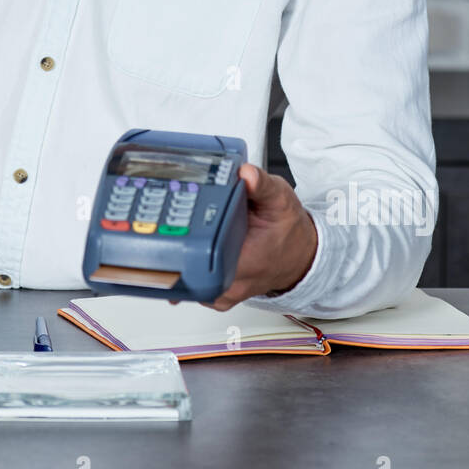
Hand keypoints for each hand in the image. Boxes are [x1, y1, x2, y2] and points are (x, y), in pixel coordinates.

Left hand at [169, 164, 317, 310]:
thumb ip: (262, 185)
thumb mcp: (280, 200)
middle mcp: (232, 283)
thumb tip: (245, 173)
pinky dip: (185, 270)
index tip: (174, 222)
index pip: (202, 259)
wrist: (301, 255)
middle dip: (175, 246)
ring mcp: (224, 293)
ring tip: (174, 235)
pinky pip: (193, 287)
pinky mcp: (218, 294)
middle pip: (187, 272)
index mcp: (245, 261)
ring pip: (187, 283)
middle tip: (167, 224)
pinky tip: (182, 252)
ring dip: (178, 259)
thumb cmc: (290, 231)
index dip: (183, 239)